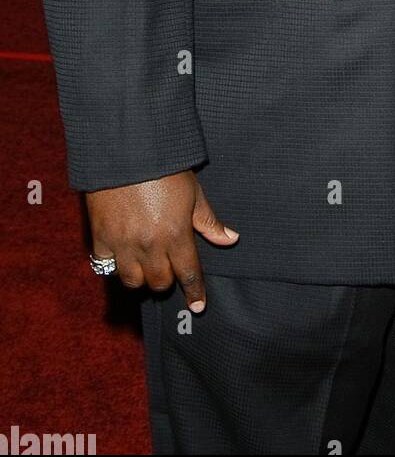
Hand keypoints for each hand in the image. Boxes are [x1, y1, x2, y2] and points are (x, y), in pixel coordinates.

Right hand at [85, 171, 238, 312]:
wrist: (126, 151)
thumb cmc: (164, 168)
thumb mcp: (193, 192)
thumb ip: (209, 221)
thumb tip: (230, 239)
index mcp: (176, 234)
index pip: (189, 274)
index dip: (195, 292)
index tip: (198, 305)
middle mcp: (150, 245)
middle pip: (160, 282)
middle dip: (168, 279)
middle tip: (170, 268)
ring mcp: (123, 244)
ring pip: (133, 281)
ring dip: (142, 276)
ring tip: (146, 263)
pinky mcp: (100, 238)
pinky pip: (106, 266)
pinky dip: (115, 265)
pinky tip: (122, 255)